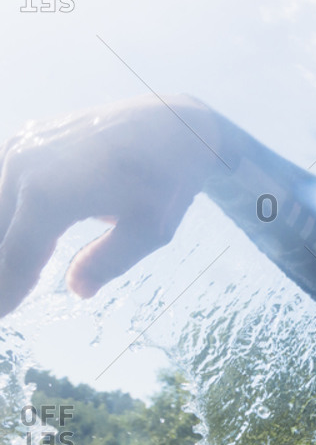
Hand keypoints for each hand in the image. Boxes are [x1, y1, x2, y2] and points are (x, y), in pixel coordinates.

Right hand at [0, 94, 225, 318]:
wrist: (169, 124)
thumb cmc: (165, 182)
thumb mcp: (148, 232)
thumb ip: (107, 262)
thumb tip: (77, 291)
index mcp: (49, 197)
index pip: (17, 258)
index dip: (6, 293)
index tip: (0, 320)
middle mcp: (23, 169)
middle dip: (2, 273)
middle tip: (5, 306)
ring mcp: (19, 149)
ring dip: (3, 244)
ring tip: (13, 276)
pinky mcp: (23, 141)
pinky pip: (3, 185)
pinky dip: (5, 216)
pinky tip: (14, 237)